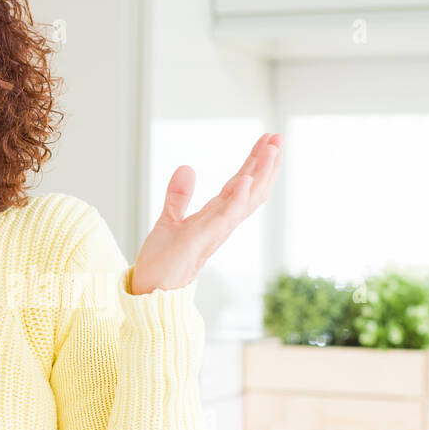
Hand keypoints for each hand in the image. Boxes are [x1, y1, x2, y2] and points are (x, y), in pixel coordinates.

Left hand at [129, 132, 282, 294]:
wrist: (150, 292)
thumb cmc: (162, 263)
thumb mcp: (169, 221)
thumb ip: (179, 197)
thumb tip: (186, 167)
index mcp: (214, 217)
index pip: (240, 185)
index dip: (254, 163)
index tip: (267, 140)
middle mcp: (220, 224)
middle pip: (250, 190)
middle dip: (265, 164)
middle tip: (279, 138)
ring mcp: (214, 233)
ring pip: (244, 201)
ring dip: (260, 175)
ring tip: (272, 150)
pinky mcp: (201, 242)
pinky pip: (223, 219)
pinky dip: (236, 201)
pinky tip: (244, 181)